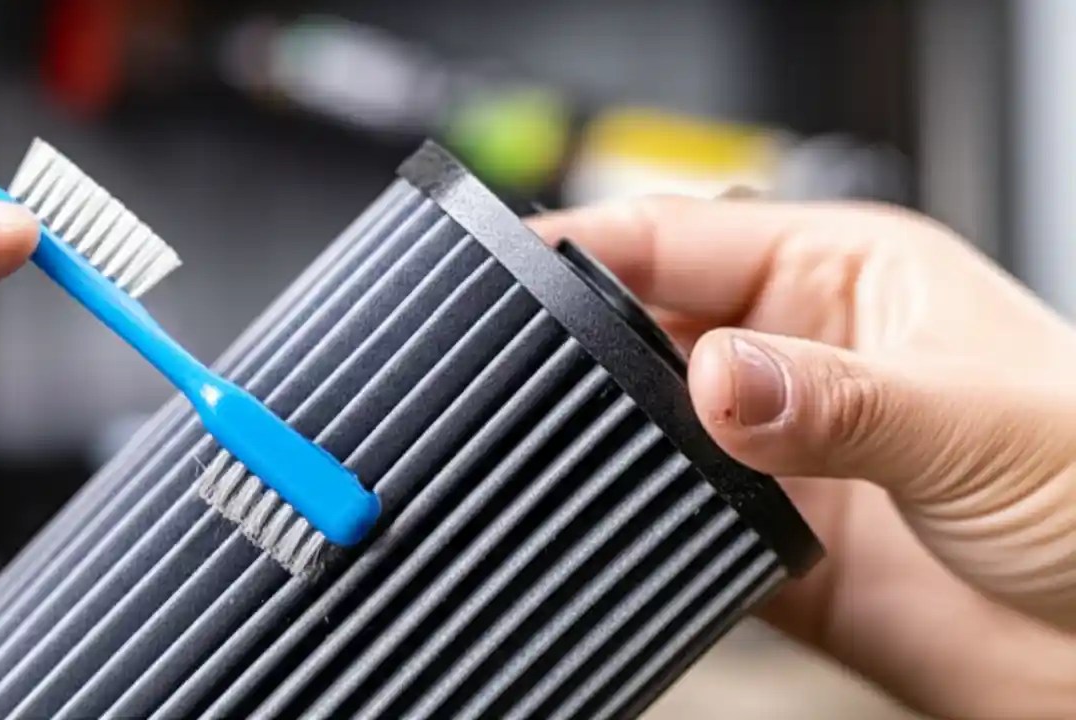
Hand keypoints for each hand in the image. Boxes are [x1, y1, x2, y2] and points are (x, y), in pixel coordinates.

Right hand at [532, 197, 1075, 718]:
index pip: (688, 236)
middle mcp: (802, 356)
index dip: (599, 244)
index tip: (525, 265)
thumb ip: (834, 398)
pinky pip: (679, 520)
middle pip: (652, 328)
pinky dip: (649, 524)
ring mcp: (781, 454)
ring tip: (598, 456)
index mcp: (845, 277)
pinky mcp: (774, 544)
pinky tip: (640, 525)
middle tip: (553, 379)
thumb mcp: (973, 418)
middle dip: (597, 348)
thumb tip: (717, 379)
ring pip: (653, 428)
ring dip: (624, 441)